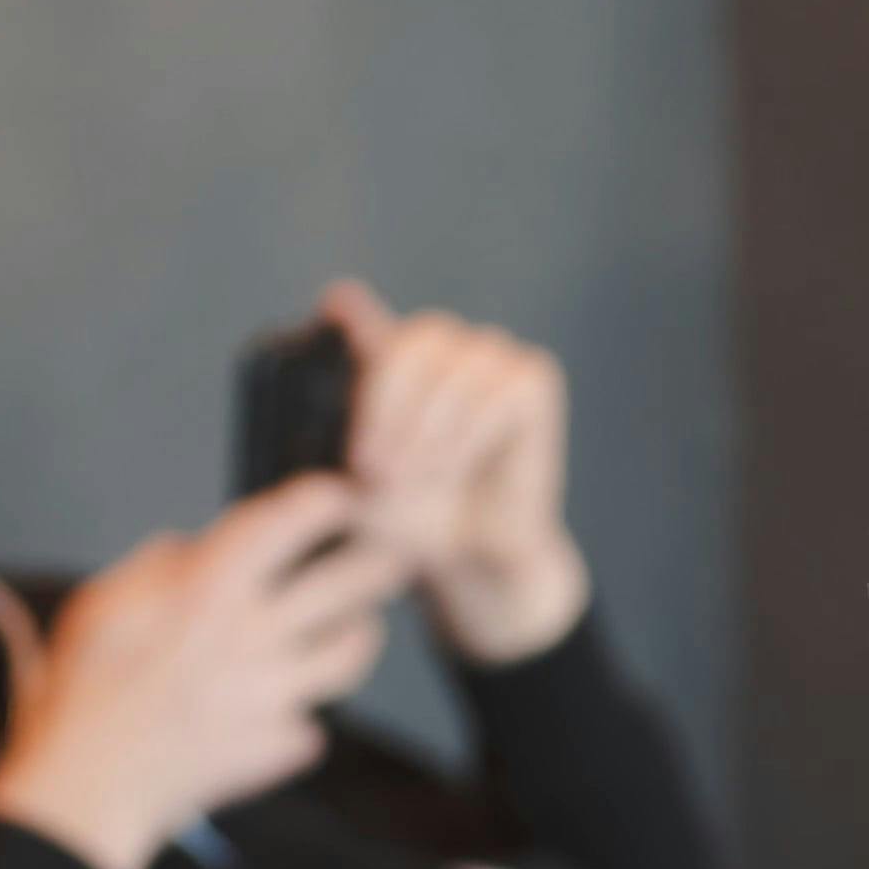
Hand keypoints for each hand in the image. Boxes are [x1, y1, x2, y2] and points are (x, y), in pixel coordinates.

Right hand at [0, 473, 406, 868]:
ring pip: (354, 651)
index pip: (291, 520)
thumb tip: (198, 545)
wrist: (89, 788)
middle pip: (352, 583)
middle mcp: (254, 635)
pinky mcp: (282, 744)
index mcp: (208, 589)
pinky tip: (279, 709)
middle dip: (380, 561)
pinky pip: (314, 721)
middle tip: (386, 556)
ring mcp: (276, 694)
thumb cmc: (84, 695)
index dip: (328, 500)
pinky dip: (301, 714)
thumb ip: (159, 564)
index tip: (340, 497)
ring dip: (360, 634)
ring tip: (355, 627)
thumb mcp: (103, 602)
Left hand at [321, 280, 590, 664]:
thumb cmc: (413, 516)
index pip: (357, 311)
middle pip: (412, 342)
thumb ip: (344, 420)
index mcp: (392, 358)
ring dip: (430, 427)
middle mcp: (443, 346)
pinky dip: (473, 431)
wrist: (471, 557)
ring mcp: (492, 356)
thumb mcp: (361, 476)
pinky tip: (457, 466)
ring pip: (457, 364)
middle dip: (389, 408)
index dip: (351, 322)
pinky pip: (501, 387)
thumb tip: (336, 328)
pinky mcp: (533, 378)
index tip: (336, 341)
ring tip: (417, 476)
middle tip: (374, 468)